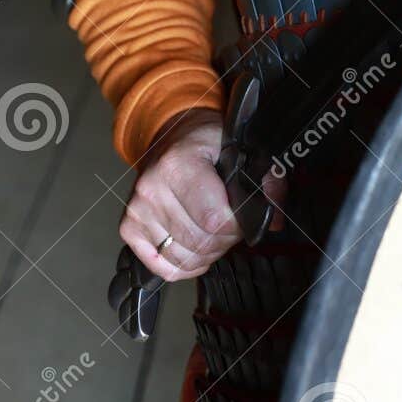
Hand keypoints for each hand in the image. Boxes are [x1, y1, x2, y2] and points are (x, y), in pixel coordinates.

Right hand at [119, 112, 286, 282]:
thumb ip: (267, 182)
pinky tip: (195, 248)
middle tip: (230, 224)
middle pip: (200, 242)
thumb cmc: (208, 143)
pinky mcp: (128, 227)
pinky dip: (185, 266)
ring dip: (207, 254)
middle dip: (224, 240)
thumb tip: (273, 220)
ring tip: (213, 232)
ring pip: (184, 259)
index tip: (243, 216)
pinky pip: (162, 267)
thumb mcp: (243, 149)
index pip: (215, 219)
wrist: (174, 135)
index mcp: (179, 164)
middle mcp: (152, 187)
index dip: (237, 226)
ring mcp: (137, 210)